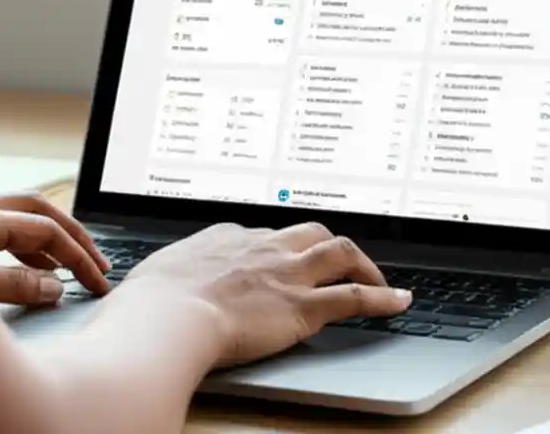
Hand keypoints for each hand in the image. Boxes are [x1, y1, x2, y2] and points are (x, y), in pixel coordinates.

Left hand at [0, 192, 111, 305]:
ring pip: (14, 217)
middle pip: (35, 207)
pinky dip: (23, 246)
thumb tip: (54, 285)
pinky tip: (32, 269)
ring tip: (70, 267)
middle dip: (72, 233)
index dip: (76, 256)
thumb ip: (10, 286)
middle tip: (96, 262)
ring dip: (48, 237)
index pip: (43, 228)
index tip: (96, 284)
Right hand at [110, 222, 411, 366]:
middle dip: (329, 243)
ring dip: (365, 264)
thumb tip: (155, 286)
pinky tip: (399, 303)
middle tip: (340, 260)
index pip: (262, 234)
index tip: (282, 257)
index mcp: (224, 238)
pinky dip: (382, 298)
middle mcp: (261, 247)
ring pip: (340, 252)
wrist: (166, 318)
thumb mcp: (154, 275)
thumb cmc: (149, 304)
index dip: (278, 246)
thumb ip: (168, 275)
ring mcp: (285, 274)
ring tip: (380, 279)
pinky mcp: (303, 306)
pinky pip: (354, 297)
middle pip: (309, 231)